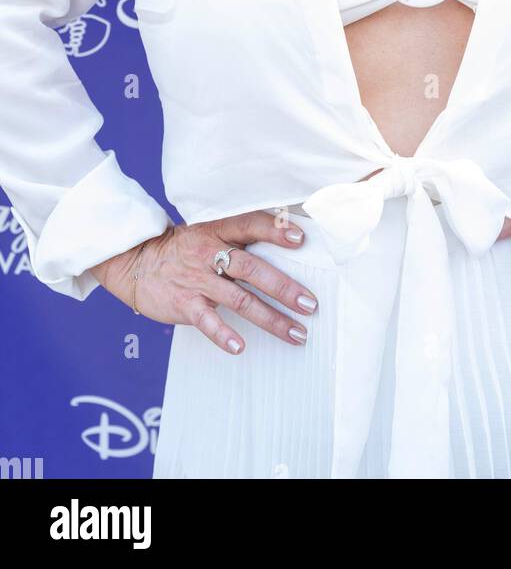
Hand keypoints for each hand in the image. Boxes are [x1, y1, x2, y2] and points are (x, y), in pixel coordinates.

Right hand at [89, 209, 319, 355]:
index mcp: (218, 230)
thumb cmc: (185, 248)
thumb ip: (239, 237)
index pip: (250, 225)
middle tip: (310, 304)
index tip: (301, 240)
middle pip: (252, 269)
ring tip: (296, 333)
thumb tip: (287, 238)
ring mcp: (198, 280)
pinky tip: (241, 347)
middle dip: (284, 287)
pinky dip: (224, 334)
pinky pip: (207, 321)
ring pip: (239, 300)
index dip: (275, 231)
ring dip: (271, 318)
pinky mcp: (184, 304)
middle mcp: (210, 253)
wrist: (137, 262)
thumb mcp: (209, 231)